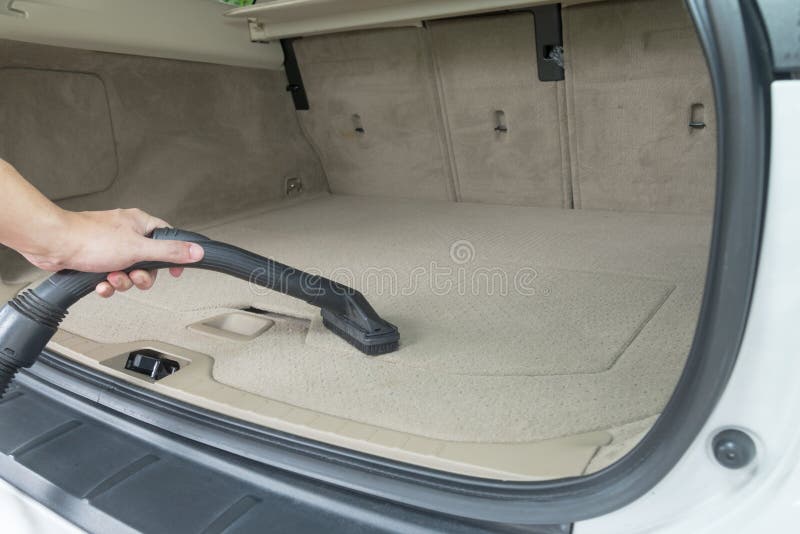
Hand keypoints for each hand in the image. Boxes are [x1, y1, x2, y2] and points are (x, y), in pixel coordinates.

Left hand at [20, 208, 203, 297]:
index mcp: (140, 224)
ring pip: (129, 272)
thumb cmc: (88, 238)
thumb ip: (170, 251)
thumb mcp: (138, 248)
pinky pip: (111, 276)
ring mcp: (110, 246)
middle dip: (141, 275)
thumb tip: (196, 251)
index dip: (174, 255)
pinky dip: (107, 284)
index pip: (168, 238)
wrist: (53, 244)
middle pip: (149, 262)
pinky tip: (101, 283)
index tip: (175, 270)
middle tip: (134, 275)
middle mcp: (126, 233)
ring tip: (112, 277)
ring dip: (122, 281)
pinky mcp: (96, 259)